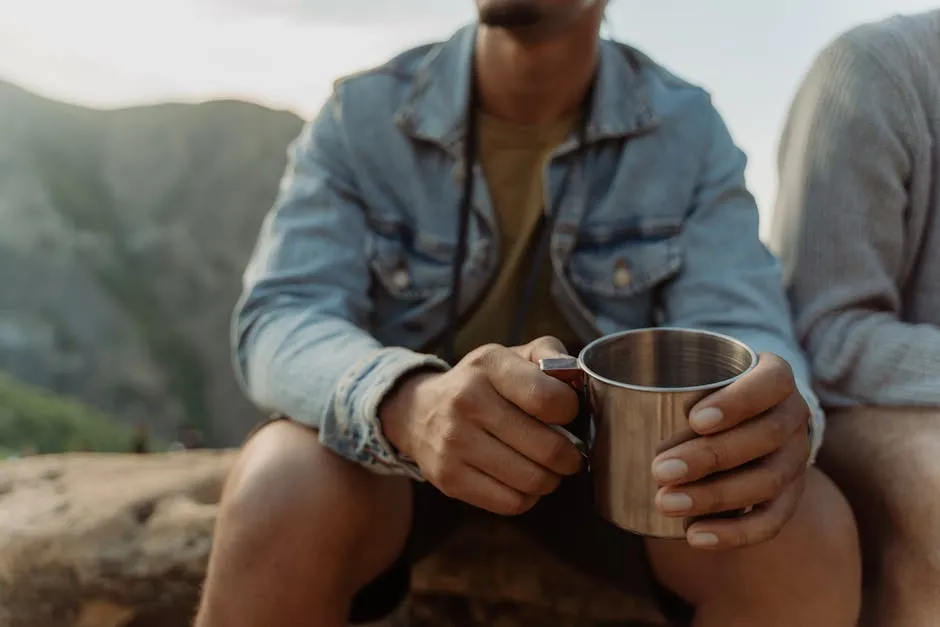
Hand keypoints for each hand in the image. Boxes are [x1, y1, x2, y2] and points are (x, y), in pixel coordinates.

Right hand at [380, 337, 582, 515]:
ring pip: (532, 480)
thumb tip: (578, 376)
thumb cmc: (479, 385)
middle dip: (570, 455)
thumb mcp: (508, 357)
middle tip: (569, 452)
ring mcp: (455, 443)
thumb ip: (548, 355)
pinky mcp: (449, 479)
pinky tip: (521, 480)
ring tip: (546, 467)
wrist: (418, 412)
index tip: (567, 414)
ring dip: (551, 479)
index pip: (548, 399)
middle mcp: (467, 401)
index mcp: (489, 366)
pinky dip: (527, 496)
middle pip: (547, 448)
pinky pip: (511, 503)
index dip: (571, 412)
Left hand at [650, 353, 810, 549]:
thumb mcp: (688, 370)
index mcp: (774, 376)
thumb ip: (650, 374)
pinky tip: (695, 537)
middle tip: (660, 469)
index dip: (738, 401)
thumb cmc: (701, 390)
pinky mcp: (790, 496)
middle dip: (711, 456)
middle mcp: (794, 415)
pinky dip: (734, 533)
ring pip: (768, 481)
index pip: (770, 382)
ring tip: (667, 503)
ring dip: (715, 497)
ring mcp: (796, 458)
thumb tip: (582, 382)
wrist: (741, 420)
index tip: (693, 419)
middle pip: (764, 437)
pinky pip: (772, 521)